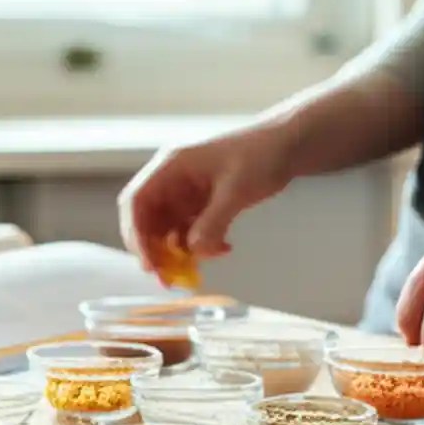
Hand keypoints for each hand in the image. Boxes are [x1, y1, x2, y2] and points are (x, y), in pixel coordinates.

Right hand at [118, 125, 292, 270]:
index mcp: (172, 167)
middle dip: (154, 250)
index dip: (136, 233)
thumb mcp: (236, 189)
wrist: (287, 146)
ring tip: (198, 268)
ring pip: (167, 230)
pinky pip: (189, 232)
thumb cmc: (260, 155)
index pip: (137, 201)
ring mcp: (186, 194)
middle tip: (168, 278)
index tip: (148, 262)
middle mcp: (172, 181)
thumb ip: (214, 221)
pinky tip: (223, 249)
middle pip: (146, 220)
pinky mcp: (201, 206)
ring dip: (178, 253)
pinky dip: (200, 246)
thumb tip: (194, 251)